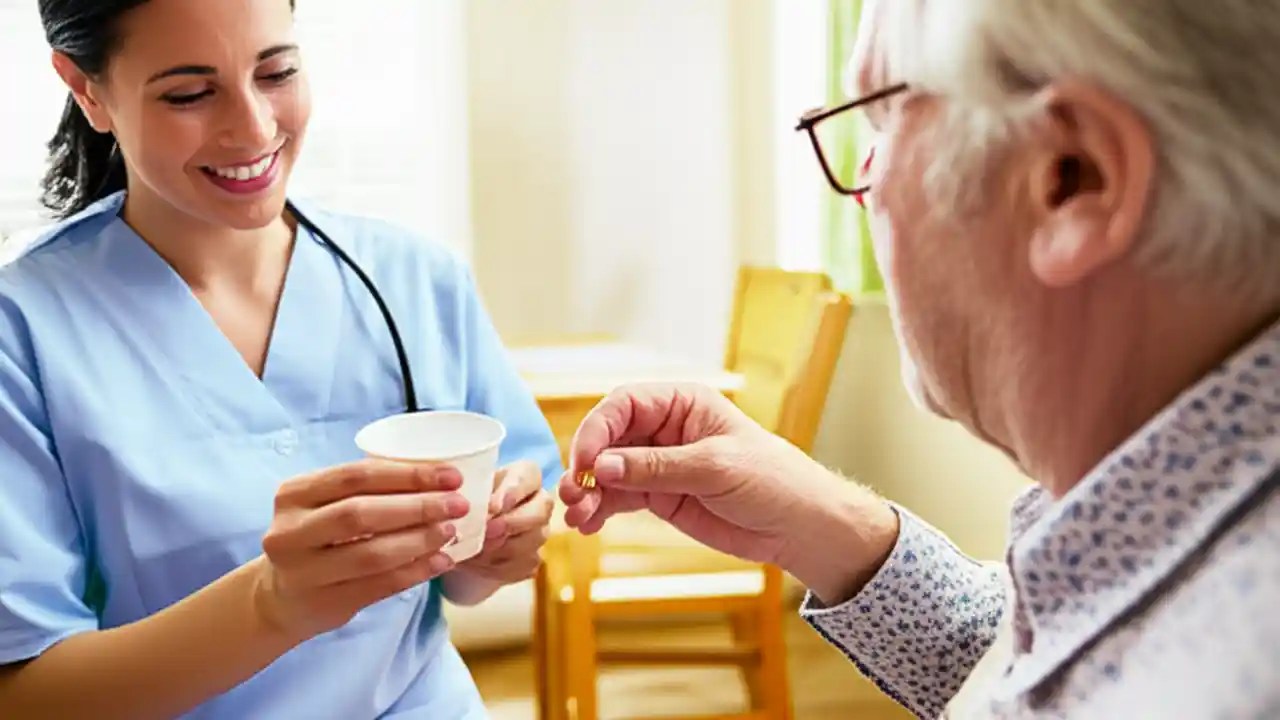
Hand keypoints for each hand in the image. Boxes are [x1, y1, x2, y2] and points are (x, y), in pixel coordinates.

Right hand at [254, 460, 469, 640]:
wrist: (282, 596)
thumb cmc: (319, 538)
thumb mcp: (326, 505)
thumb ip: (368, 490)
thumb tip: (439, 479)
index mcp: (294, 493)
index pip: (356, 476)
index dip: (408, 474)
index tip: (451, 476)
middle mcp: (290, 532)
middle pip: (361, 513)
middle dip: (418, 507)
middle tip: (458, 505)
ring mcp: (303, 572)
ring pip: (371, 553)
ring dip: (419, 541)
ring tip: (451, 532)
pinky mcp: (323, 603)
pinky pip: (379, 586)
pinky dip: (415, 571)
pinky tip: (441, 561)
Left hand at [455, 460, 552, 583]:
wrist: (467, 529)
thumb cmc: (469, 500)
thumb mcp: (467, 488)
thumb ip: (472, 492)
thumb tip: (472, 508)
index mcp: (526, 476)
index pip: (528, 477)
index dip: (512, 492)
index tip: (492, 506)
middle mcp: (540, 503)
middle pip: (539, 512)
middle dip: (511, 523)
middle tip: (486, 531)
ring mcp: (539, 533)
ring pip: (530, 542)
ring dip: (500, 548)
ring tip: (474, 549)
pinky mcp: (532, 560)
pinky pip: (519, 565)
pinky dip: (496, 566)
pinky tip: (476, 562)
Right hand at [558, 383, 898, 602]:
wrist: (799, 525)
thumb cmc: (771, 480)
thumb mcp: (715, 468)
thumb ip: (657, 467)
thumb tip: (604, 466)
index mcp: (682, 403)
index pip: (624, 404)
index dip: (598, 429)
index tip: (588, 461)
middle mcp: (665, 429)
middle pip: (608, 438)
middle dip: (587, 464)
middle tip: (574, 492)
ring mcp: (660, 464)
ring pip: (608, 472)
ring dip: (588, 492)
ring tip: (578, 517)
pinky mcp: (660, 497)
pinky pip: (619, 497)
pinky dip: (600, 510)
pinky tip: (588, 525)